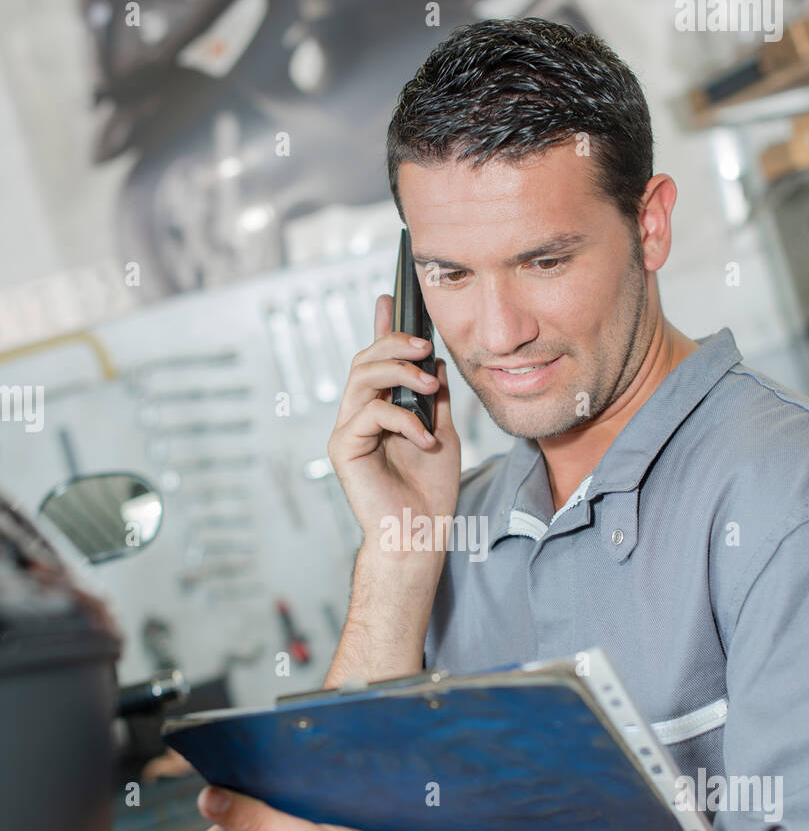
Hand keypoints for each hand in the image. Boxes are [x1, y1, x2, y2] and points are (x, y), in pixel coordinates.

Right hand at [327, 294, 460, 547]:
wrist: (420, 531)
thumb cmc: (430, 489)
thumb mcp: (443, 430)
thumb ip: (437, 396)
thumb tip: (436, 359)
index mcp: (380, 408)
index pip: (376, 360)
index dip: (381, 328)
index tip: (389, 299)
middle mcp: (358, 415)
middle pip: (364, 360)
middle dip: (395, 344)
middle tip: (425, 346)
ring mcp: (348, 430)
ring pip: (361, 377)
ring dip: (399, 372)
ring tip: (430, 386)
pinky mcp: (343, 448)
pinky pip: (370, 413)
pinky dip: (402, 419)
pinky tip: (424, 439)